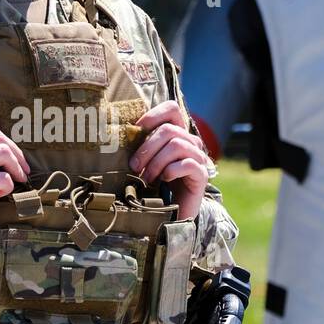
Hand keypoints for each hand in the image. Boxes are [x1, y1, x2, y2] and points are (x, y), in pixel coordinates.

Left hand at [128, 100, 210, 219]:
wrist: (174, 213)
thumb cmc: (157, 186)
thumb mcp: (146, 163)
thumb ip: (141, 147)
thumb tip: (121, 134)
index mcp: (177, 135)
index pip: (171, 109)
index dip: (153, 115)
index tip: (136, 129)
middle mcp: (191, 143)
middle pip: (168, 130)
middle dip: (147, 148)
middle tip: (134, 167)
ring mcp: (199, 158)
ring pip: (176, 145)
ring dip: (156, 162)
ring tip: (146, 178)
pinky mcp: (202, 175)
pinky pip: (186, 164)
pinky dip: (170, 171)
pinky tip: (163, 180)